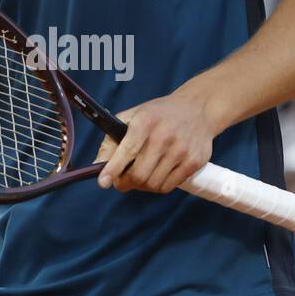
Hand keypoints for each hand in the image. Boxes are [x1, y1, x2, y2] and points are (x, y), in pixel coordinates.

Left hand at [95, 89, 213, 194]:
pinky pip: (168, 186)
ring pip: (153, 184)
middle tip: (121, 182)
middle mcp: (164, 136)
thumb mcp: (133, 117)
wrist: (198, 108)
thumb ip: (112, 140)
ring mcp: (181, 150)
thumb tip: (97, 165)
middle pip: (139, 174)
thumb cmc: (158, 115)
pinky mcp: (194, 162)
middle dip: (125, 183)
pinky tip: (156, 176)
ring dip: (141, 186)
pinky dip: (157, 186)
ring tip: (139, 177)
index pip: (127, 151)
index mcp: (145, 122)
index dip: (112, 170)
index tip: (103, 183)